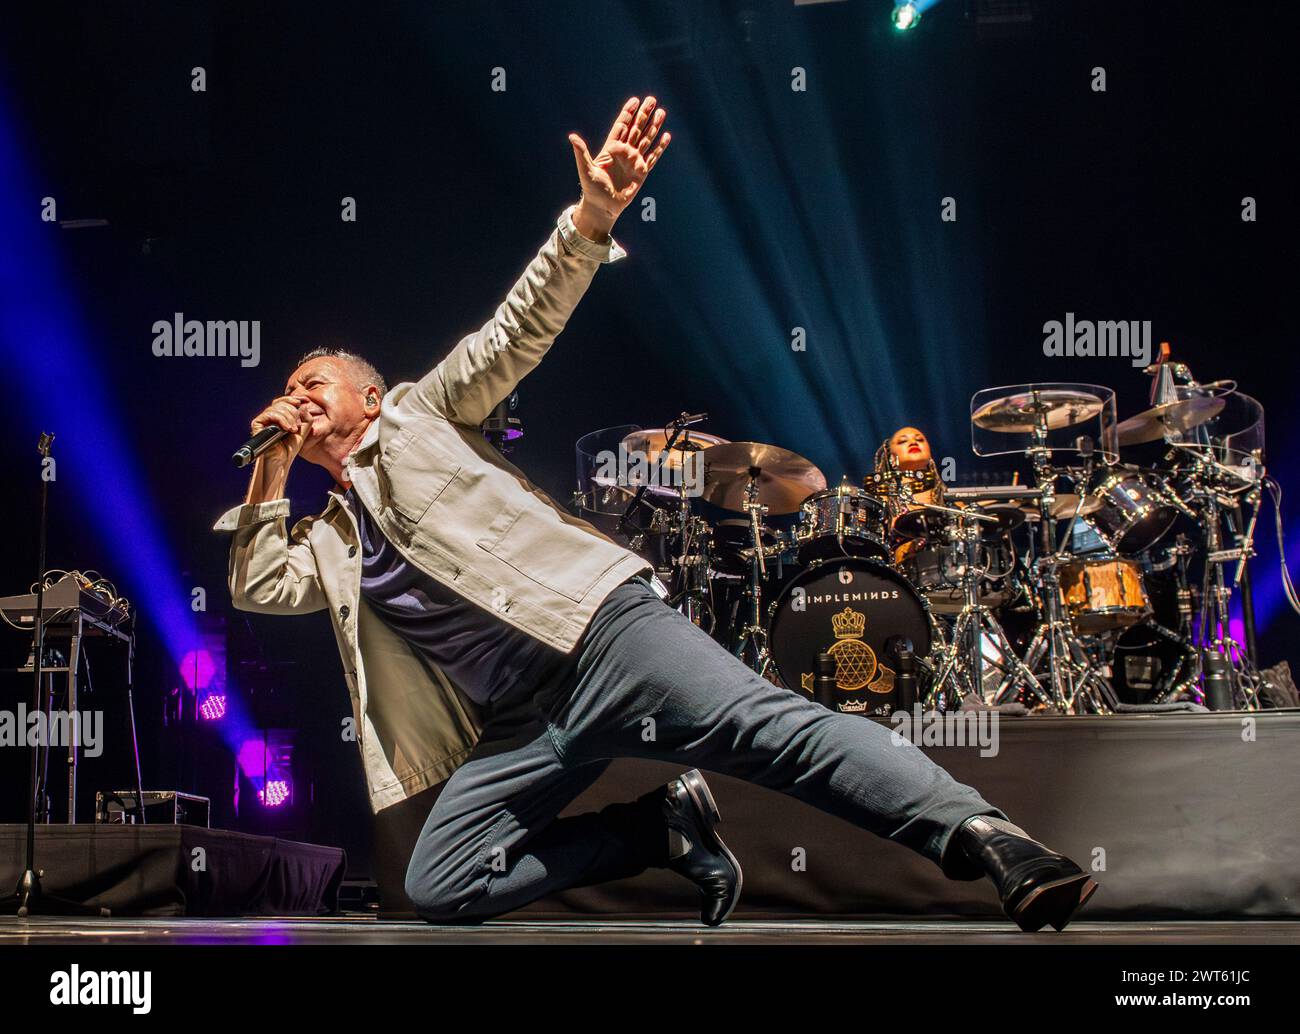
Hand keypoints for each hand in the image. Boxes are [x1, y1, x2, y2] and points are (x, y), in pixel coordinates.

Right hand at [250, 395, 309, 461]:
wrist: (281, 460)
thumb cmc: (290, 447)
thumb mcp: (303, 431)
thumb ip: (306, 418)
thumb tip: (302, 405)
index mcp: (280, 416)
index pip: (284, 401)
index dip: (294, 399)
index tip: (305, 400)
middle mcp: (270, 416)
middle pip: (282, 403)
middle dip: (293, 412)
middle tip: (297, 426)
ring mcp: (263, 419)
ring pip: (277, 408)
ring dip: (289, 418)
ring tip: (293, 430)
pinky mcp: (257, 423)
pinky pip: (270, 414)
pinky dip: (281, 420)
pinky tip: (287, 429)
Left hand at [568, 95, 670, 238]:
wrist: (603, 207)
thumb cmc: (592, 189)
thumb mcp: (585, 169)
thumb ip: (581, 152)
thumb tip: (572, 137)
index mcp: (611, 148)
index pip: (621, 126)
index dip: (628, 113)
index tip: (635, 100)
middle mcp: (624, 152)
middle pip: (636, 128)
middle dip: (644, 114)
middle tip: (652, 100)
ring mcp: (634, 161)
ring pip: (646, 139)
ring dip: (654, 126)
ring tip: (662, 112)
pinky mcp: (642, 172)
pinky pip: (653, 157)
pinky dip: (660, 147)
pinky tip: (666, 136)